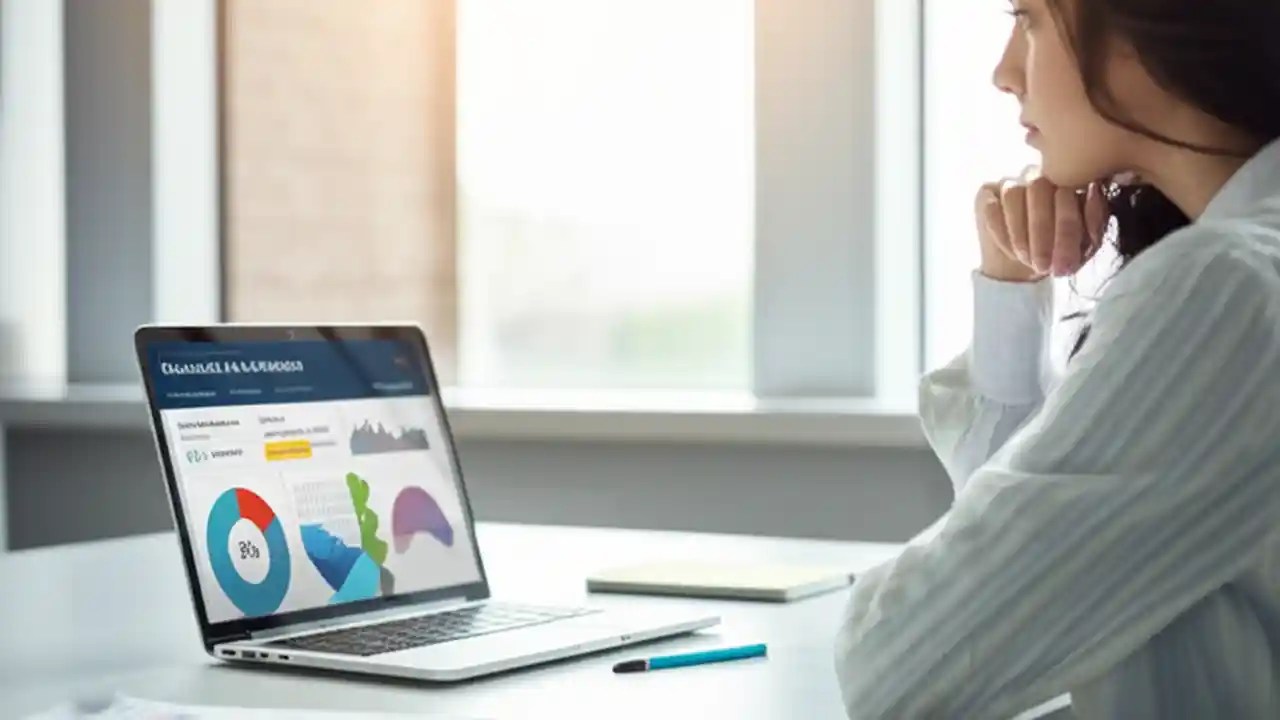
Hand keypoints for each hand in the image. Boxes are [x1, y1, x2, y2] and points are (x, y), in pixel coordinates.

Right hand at [974, 166, 1110, 281]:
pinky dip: (1001, 233)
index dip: (1067, 229)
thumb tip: (1093, 192)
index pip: (1069, 192)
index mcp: (1069, 182)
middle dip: (1043, 233)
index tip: (1065, 264)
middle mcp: (1040, 175)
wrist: (1023, 271)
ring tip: (1027, 259)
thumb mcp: (1083, 248)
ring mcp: (1011, 182)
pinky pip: (991, 207)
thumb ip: (1094, 223)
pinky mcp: (986, 193)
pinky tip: (1012, 252)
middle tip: (1044, 265)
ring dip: (1020, 233)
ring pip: (1013, 194)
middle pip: (1040, 189)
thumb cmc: (1058, 255)